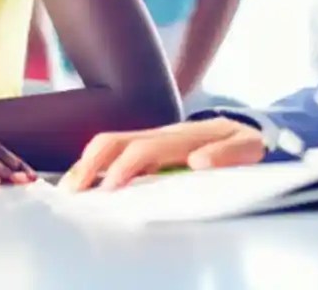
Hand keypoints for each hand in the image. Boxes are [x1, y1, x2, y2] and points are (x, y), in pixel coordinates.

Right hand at [63, 118, 263, 190]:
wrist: (243, 129)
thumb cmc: (244, 143)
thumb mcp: (247, 148)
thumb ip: (226, 154)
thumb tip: (197, 162)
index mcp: (180, 137)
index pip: (143, 149)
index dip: (124, 167)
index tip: (110, 188)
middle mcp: (159, 135)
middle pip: (114, 141)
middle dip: (90, 163)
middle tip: (74, 189)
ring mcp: (150, 139)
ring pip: (108, 144)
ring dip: (86, 164)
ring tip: (69, 187)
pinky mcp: (146, 147)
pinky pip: (114, 152)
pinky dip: (93, 165)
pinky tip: (83, 182)